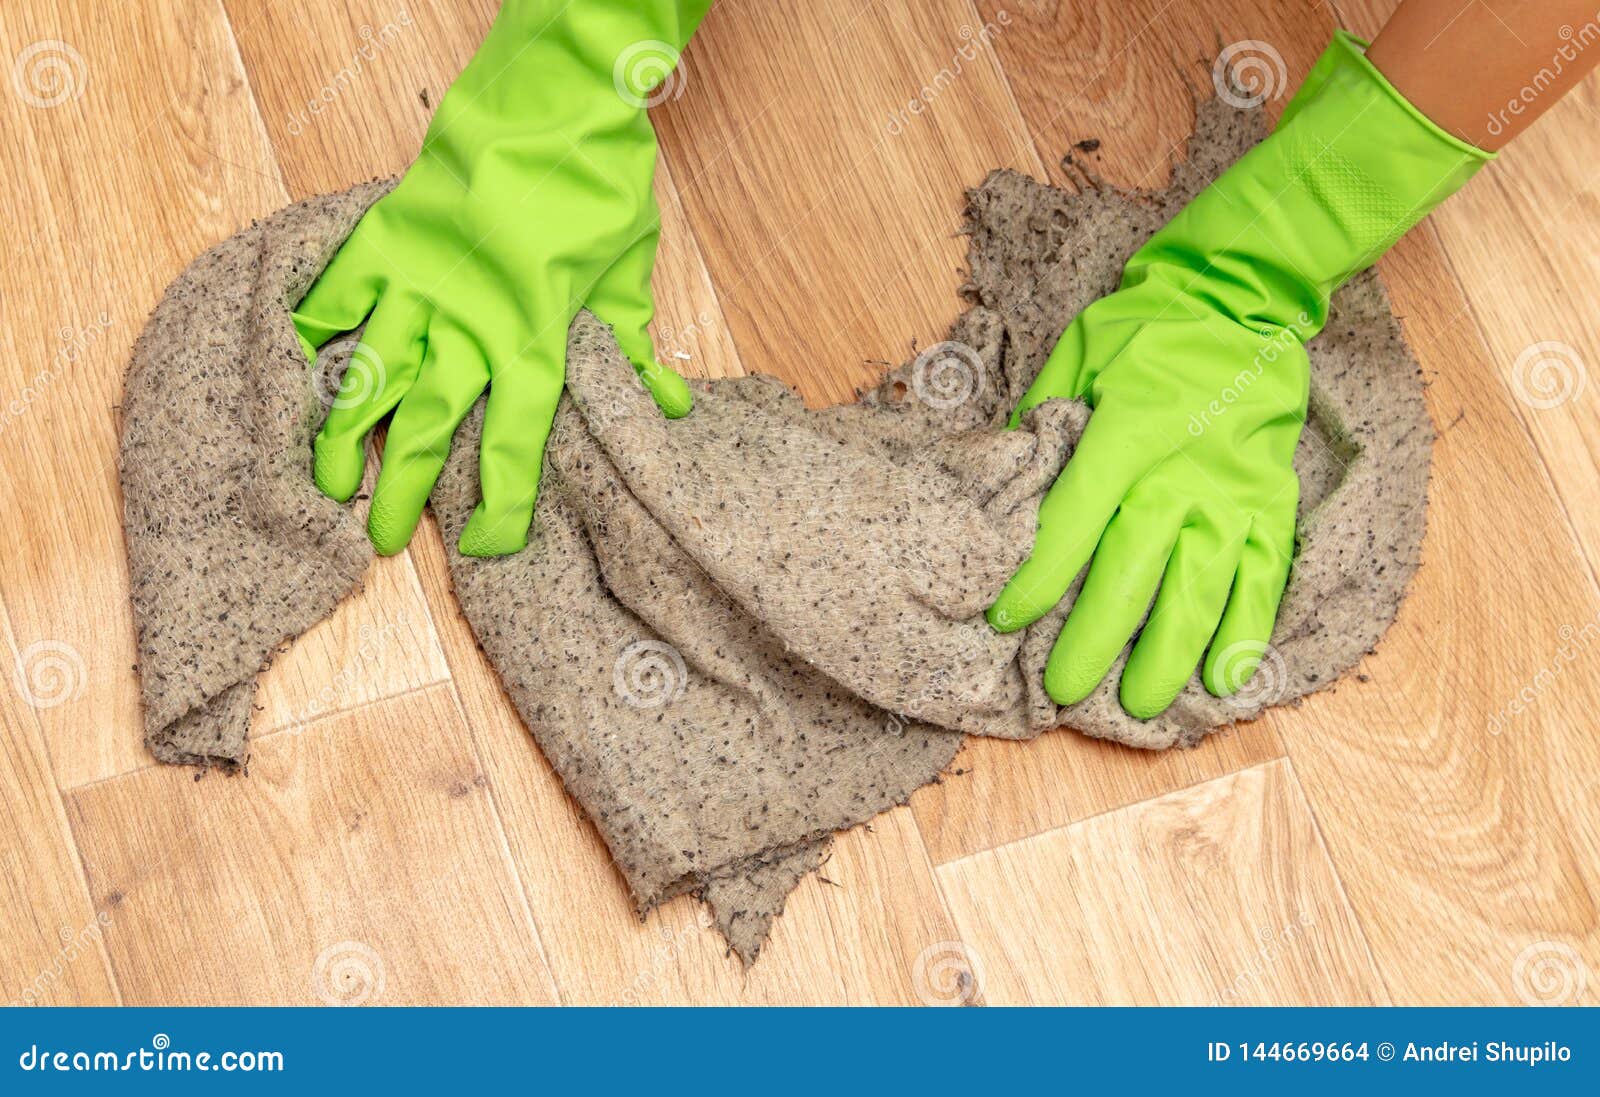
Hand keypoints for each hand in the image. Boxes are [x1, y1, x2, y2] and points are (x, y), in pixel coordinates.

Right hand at [295, 1, 707, 556]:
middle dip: (406, 491)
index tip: (491, 546)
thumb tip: (669, 410)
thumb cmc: (597, 189)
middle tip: (384, 541)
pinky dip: (312, 334)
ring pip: (369, 376)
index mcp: (536, 338)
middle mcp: (469, 323)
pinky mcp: (384, 240)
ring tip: (328, 484)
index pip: (517, 442)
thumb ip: (634, 349)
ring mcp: (418, 282)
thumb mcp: (629, 273)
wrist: (552, 99)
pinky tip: (296, 375)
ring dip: (344, 434)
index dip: (503, 502)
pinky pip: (336, 297)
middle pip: (429, 426)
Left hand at [988, 30, 1489, 717]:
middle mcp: (1184, 471)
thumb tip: (1003, 481)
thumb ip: (1042, 420)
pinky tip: (1224, 679)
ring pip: (1201, 589)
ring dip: (1168, 653)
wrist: (1240, 300)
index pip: (1075, 520)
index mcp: (1128, 430)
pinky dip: (1247, 633)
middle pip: (1133, 571)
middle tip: (1062, 689)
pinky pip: (1264, 580)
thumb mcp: (1077, 355)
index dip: (1039, 576)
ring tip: (1139, 705)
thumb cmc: (1143, 328)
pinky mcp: (1272, 504)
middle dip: (1094, 638)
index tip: (1007, 619)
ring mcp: (1236, 492)